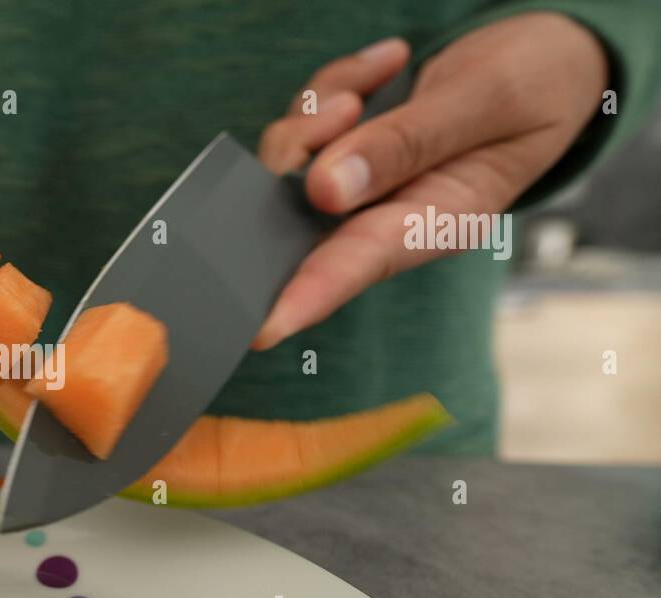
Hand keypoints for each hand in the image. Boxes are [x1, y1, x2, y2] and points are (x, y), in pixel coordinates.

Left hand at [253, 12, 607, 348]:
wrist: (548, 55)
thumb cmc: (536, 85)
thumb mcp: (489, 101)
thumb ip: (409, 143)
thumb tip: (325, 189)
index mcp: (439, 221)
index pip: (360, 265)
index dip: (307, 296)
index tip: (263, 328)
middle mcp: (389, 214)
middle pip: (299, 216)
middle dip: (298, 156)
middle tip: (349, 106)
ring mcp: (361, 187)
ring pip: (289, 163)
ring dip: (320, 111)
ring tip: (383, 73)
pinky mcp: (343, 153)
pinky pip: (303, 124)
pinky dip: (332, 86)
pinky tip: (383, 67)